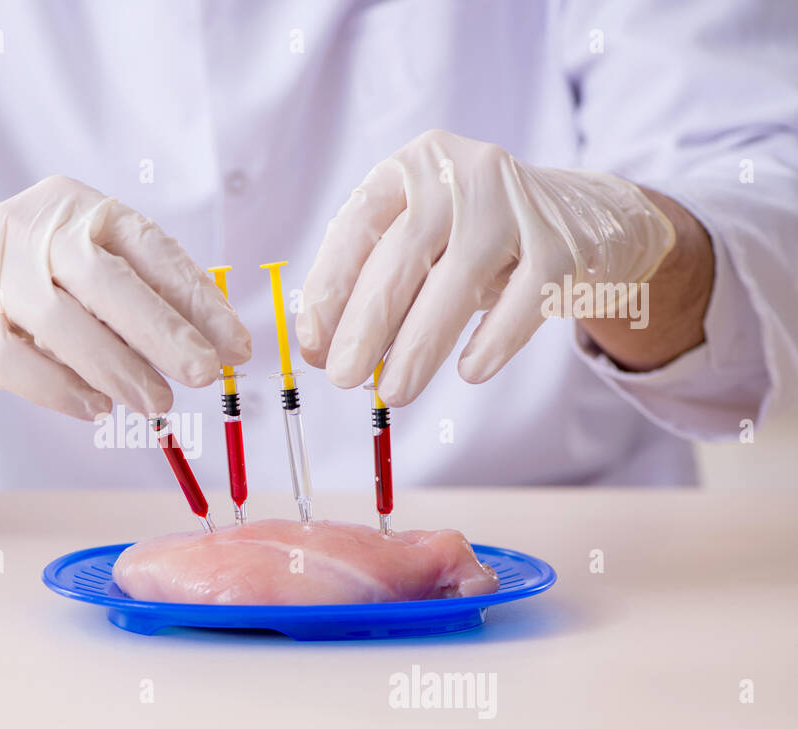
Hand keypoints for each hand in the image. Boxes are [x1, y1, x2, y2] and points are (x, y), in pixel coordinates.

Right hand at [0, 175, 249, 418]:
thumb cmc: (45, 290)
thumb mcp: (96, 276)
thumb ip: (149, 298)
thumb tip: (222, 346)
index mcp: (79, 207)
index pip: (148, 247)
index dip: (196, 299)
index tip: (235, 345)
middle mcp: (32, 226)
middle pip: (101, 276)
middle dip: (160, 331)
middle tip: (203, 375)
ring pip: (59, 320)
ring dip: (116, 369)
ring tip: (156, 403)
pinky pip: (16, 361)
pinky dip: (62, 390)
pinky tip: (97, 408)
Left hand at [299, 130, 675, 404]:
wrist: (582, 216)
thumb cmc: (474, 238)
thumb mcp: (420, 241)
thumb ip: (371, 281)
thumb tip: (320, 347)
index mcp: (410, 169)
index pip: (357, 224)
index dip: (330, 286)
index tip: (312, 341)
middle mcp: (460, 176)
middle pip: (402, 256)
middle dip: (365, 326)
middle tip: (342, 378)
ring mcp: (515, 206)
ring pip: (456, 283)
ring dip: (418, 347)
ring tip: (393, 394)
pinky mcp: (561, 244)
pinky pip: (523, 302)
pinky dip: (492, 341)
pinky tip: (468, 373)